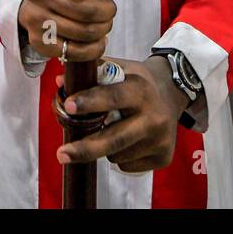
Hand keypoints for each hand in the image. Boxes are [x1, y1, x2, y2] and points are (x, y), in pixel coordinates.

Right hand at [18, 0, 124, 61]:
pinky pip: (75, 52)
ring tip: (104, 24)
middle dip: (106, 12)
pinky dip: (94, 49)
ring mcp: (35, 19)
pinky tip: (97, 40)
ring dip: (102, 30)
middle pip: (83, 9)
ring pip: (82, 31)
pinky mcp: (39, 42)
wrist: (36, 1)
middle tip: (109, 11)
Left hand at [56, 56, 190, 171]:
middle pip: (115, 138)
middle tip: (61, 154)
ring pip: (116, 154)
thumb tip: (59, 83)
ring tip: (111, 130)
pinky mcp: (163, 158)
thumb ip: (91, 74)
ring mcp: (160, 140)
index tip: (68, 107)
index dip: (90, 102)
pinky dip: (118, 157)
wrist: (173, 94)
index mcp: (141, 90)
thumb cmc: (137, 81)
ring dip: (103, 148)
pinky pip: (127, 165)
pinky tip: (127, 141)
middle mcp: (154, 117)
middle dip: (85, 148)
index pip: (114, 97)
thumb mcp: (120, 68)